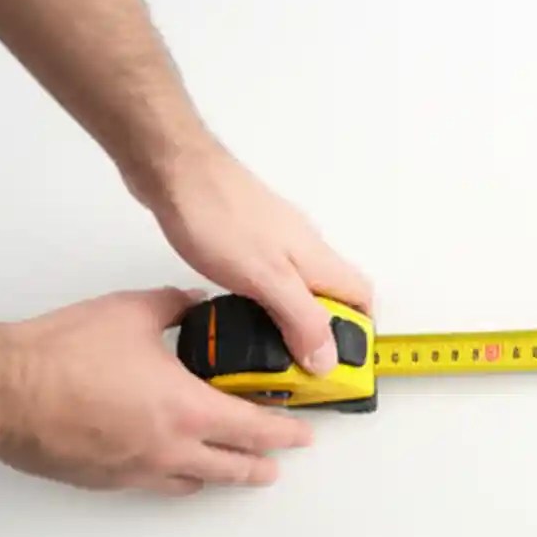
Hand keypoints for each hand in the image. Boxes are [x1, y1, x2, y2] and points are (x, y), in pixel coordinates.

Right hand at [0, 287, 312, 494]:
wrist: (2, 391)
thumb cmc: (61, 356)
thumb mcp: (132, 312)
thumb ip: (174, 306)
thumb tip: (191, 302)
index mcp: (185, 407)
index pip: (253, 427)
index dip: (284, 431)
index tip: (303, 431)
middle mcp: (167, 447)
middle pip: (233, 467)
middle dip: (263, 464)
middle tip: (279, 461)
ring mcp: (136, 469)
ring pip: (195, 482)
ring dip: (220, 474)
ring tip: (233, 467)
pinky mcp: (106, 478)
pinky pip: (155, 485)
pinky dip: (176, 477)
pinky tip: (174, 466)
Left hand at [138, 143, 373, 375]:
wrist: (175, 171)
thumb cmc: (220, 220)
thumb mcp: (266, 279)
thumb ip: (300, 319)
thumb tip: (329, 361)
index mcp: (317, 258)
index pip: (361, 296)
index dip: (359, 331)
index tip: (339, 364)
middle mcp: (304, 247)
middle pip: (332, 294)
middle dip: (323, 331)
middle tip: (297, 366)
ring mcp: (275, 238)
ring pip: (300, 285)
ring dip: (292, 318)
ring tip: (267, 348)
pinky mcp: (246, 235)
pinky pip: (270, 276)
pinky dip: (266, 300)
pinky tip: (240, 311)